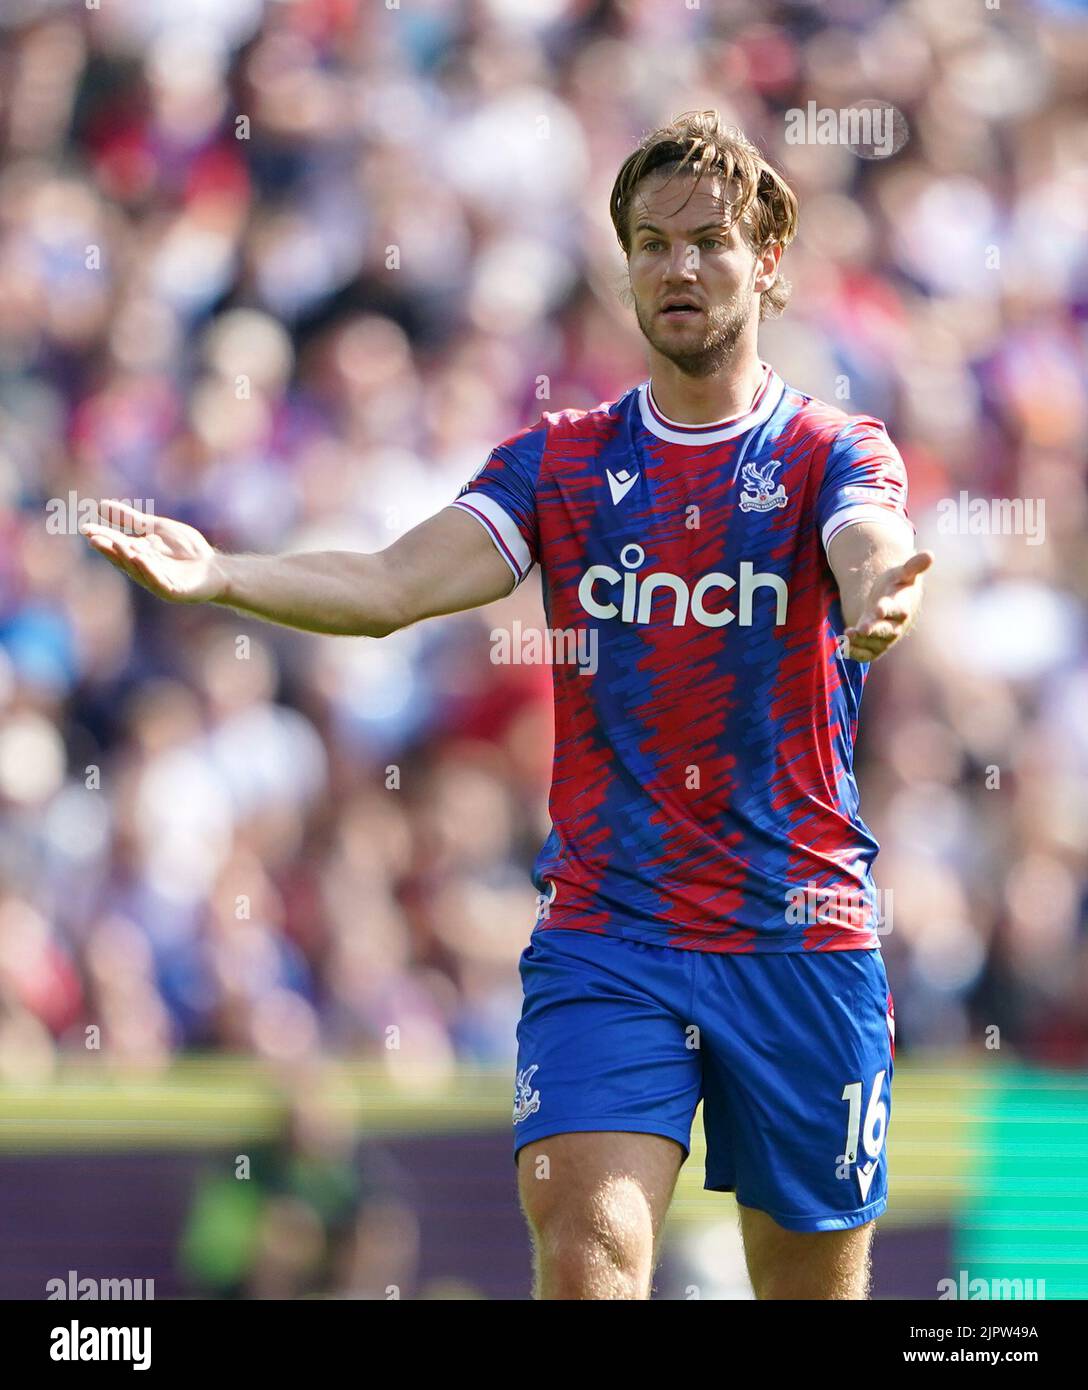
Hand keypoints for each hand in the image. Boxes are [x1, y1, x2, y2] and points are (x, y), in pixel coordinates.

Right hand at [80, 499, 227, 603]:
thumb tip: (100, 505)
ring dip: (126, 557)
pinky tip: (139, 558)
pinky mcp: (174, 591)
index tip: (86, 528)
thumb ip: (130, 520)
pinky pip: (158, 581)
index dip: (103, 537)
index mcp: (139, 555)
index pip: (117, 544)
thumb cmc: (187, 549)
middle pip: (124, 558)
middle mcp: (144, 570)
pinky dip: (148, 570)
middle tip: (94, 538)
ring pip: (139, 569)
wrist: (215, 567)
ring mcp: (158, 581)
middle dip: (109, 548)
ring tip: (115, 544)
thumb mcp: (155, 528)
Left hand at [842, 550, 932, 661]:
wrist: (893, 603)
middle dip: (874, 630)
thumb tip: (930, 554)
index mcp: (902, 607)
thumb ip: (913, 566)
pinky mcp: (874, 646)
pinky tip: (843, 645)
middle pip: (886, 631)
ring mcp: (885, 638)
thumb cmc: (897, 585)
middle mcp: (895, 625)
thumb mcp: (902, 573)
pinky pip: (866, 654)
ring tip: (848, 633)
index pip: (898, 610)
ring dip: (861, 641)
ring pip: (875, 644)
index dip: (888, 610)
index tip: (878, 608)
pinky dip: (855, 653)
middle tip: (861, 628)